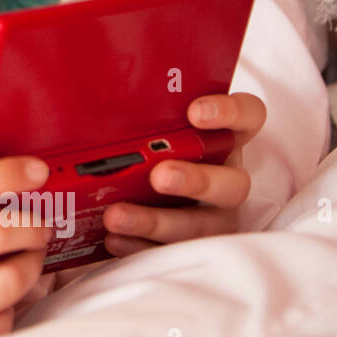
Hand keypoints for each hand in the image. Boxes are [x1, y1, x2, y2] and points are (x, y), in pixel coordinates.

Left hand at [101, 92, 264, 256]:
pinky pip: (172, 251)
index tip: (195, 112)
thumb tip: (89, 85)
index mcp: (224, 137)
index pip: (248, 117)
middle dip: (196, 180)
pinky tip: (113, 239)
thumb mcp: (147, 125)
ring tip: (116, 216)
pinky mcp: (193, 245)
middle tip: (159, 175)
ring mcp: (215, 216)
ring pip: (201, 225)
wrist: (136, 187)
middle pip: (232, 183)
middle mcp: (227, 177)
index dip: (230, 113)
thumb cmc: (146, 144)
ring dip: (158, 221)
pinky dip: (140, 246)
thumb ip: (138, 111)